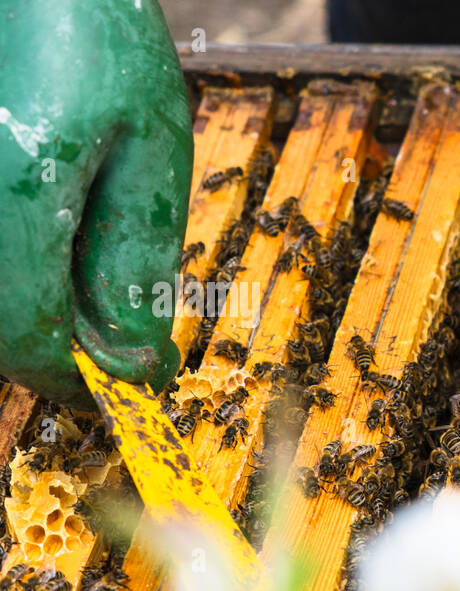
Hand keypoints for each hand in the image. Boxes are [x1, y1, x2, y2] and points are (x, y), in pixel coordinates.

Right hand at [0, 0, 189, 407]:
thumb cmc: (88, 27)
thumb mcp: (148, 140)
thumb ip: (133, 252)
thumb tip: (131, 349)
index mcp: (12, 200)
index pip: (28, 340)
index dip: (80, 379)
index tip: (131, 386)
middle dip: (50, 350)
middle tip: (115, 346)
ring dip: (25, 311)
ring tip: (86, 293)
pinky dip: (11, 267)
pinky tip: (46, 240)